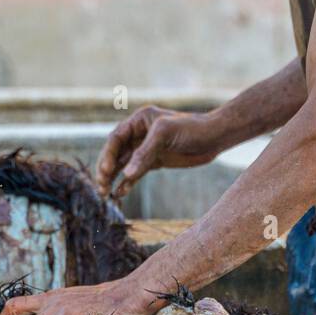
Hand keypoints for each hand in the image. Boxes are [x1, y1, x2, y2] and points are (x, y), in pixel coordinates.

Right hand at [94, 106, 223, 197]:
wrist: (214, 137)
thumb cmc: (191, 128)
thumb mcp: (164, 135)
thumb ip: (144, 154)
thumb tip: (125, 175)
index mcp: (139, 121)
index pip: (116, 138)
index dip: (107, 155)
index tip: (106, 172)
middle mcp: (139, 134)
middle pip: (115, 152)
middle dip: (106, 169)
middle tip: (101, 186)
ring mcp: (147, 149)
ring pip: (124, 164)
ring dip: (113, 178)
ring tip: (105, 193)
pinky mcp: (155, 162)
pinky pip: (136, 173)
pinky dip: (127, 183)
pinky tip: (120, 193)